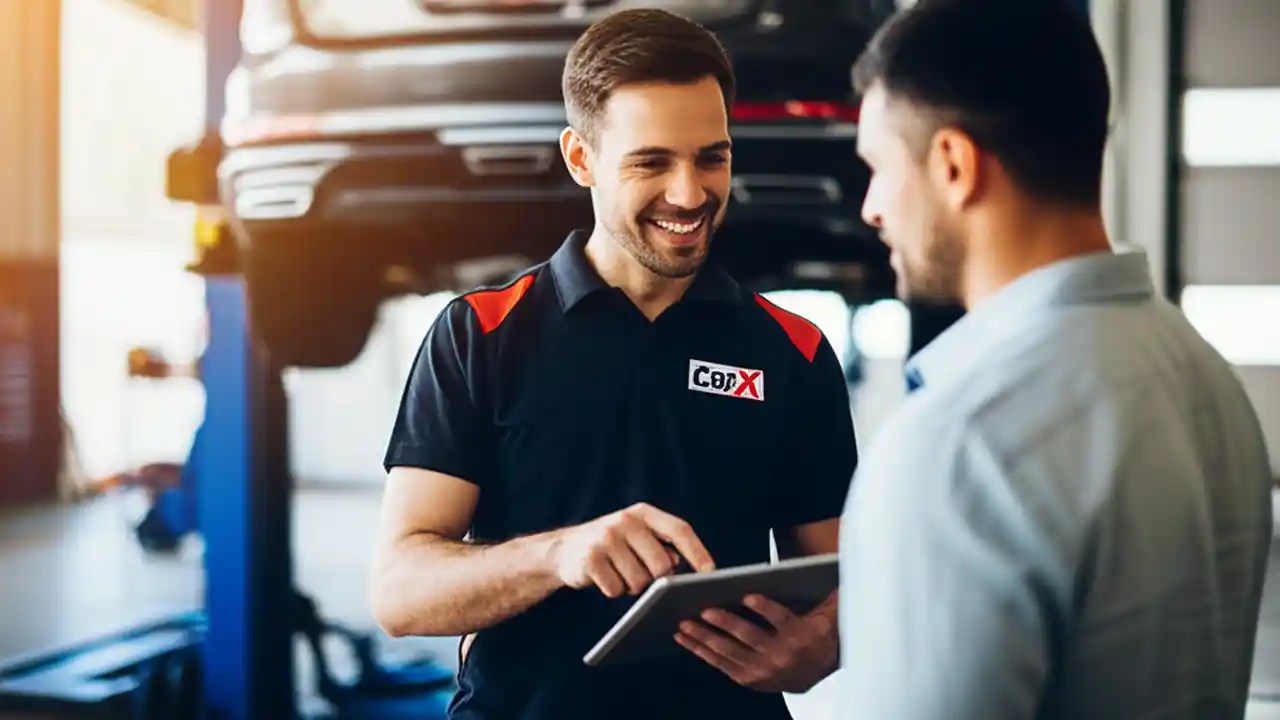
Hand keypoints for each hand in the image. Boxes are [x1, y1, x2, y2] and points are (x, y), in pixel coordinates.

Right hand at [550, 503, 715, 597]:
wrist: (563, 550)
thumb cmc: (612, 547)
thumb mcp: (638, 539)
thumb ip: (661, 547)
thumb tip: (681, 567)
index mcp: (643, 513)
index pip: (679, 530)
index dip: (697, 551)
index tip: (710, 572)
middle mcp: (625, 521)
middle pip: (661, 564)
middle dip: (657, 581)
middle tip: (644, 580)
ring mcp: (606, 538)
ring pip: (639, 582)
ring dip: (632, 588)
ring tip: (619, 575)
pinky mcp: (590, 559)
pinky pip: (616, 589)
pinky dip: (613, 591)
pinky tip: (604, 579)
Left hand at [675, 592, 837, 693]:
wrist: (816, 669)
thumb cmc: (810, 632)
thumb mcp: (820, 613)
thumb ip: (816, 592)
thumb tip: (814, 566)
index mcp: (799, 634)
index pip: (781, 618)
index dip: (765, 608)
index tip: (748, 596)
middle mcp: (782, 655)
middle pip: (750, 636)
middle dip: (724, 623)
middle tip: (704, 610)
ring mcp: (764, 670)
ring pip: (730, 652)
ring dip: (705, 638)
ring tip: (685, 625)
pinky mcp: (751, 680)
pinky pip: (723, 665)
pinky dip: (703, 652)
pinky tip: (688, 640)